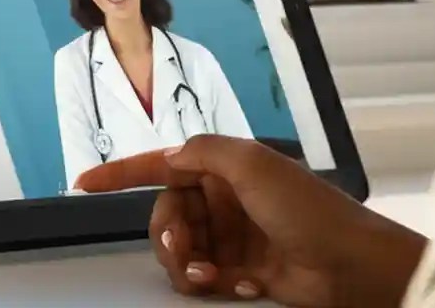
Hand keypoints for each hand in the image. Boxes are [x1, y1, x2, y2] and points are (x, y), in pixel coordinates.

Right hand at [75, 136, 427, 306]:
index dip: (122, 173)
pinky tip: (236, 283)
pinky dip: (209, 282)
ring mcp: (233, 235)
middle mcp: (227, 198)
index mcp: (228, 166)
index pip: (164, 163)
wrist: (348, 265)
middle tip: (183, 248)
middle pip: (166, 214)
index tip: (86, 184)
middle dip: (167, 234)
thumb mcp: (254, 165)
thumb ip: (206, 151)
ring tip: (208, 274)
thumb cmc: (311, 211)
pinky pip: (200, 277)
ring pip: (178, 250)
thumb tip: (173, 152)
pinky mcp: (240, 269)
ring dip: (185, 264)